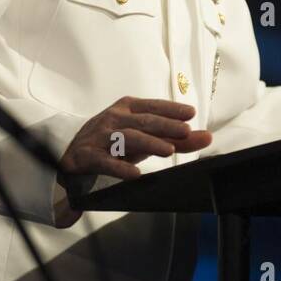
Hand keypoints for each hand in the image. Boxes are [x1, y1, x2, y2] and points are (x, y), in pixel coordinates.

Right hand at [53, 97, 212, 227]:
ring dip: (149, 143)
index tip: (191, 113)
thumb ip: (175, 138)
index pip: (152, 106)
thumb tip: (207, 137)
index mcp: (127, 108)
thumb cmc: (114, 142)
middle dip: (166, 125)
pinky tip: (135, 174)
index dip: (171, 109)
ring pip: (127, 138)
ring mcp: (100, 136)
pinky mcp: (88, 156)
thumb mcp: (145, 138)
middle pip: (143, 121)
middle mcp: (114, 118)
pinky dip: (120, 167)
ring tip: (168, 150)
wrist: (73, 156)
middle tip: (186, 131)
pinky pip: (106, 162)